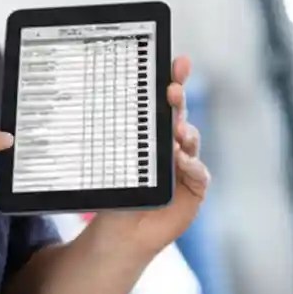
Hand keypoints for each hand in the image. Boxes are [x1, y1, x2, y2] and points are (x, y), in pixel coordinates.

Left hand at [88, 56, 210, 253]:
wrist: (123, 231)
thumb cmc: (116, 193)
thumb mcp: (108, 165)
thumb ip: (111, 143)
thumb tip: (93, 109)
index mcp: (152, 133)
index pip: (163, 102)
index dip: (173, 79)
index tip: (176, 62)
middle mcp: (173, 143)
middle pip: (179, 114)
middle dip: (180, 97)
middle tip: (173, 89)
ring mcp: (186, 164)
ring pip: (191, 140)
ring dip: (186, 132)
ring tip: (177, 131)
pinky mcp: (195, 187)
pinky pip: (199, 173)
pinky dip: (192, 166)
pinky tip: (182, 161)